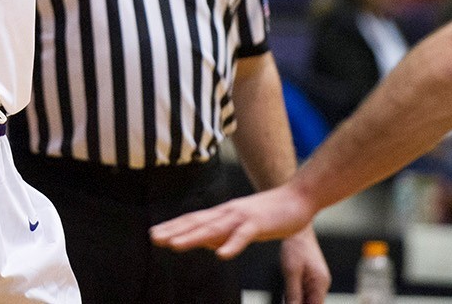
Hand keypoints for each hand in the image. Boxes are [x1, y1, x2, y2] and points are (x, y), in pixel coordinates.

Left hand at [150, 184, 314, 258]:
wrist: (298, 197)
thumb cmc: (270, 213)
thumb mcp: (242, 225)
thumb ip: (224, 233)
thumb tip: (206, 243)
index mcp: (223, 214)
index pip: (193, 220)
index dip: (173, 227)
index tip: (154, 234)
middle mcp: (228, 213)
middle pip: (197, 222)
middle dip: (174, 231)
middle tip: (153, 238)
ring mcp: (242, 217)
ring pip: (214, 228)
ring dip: (193, 237)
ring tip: (174, 246)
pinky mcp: (259, 223)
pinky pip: (244, 236)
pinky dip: (232, 245)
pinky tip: (221, 255)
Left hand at [280, 228, 330, 303]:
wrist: (298, 228)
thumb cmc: (296, 246)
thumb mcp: (291, 271)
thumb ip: (293, 294)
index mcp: (320, 284)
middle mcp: (320, 285)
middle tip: (285, 299)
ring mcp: (315, 281)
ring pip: (305, 300)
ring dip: (295, 301)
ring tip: (285, 292)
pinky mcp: (308, 278)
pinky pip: (302, 292)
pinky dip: (294, 295)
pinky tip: (285, 294)